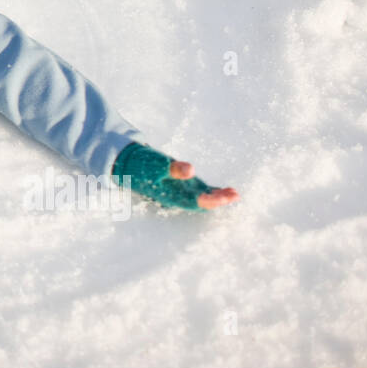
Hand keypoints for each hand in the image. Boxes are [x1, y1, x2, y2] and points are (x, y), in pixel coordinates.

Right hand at [111, 142, 238, 211]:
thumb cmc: (142, 165)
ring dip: (220, 197)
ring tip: (235, 194)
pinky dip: (215, 191)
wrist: (131, 165)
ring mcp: (182, 191)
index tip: (224, 198)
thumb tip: (191, 170)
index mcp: (171, 195)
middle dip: (219, 201)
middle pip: (202, 203)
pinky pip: (202, 191)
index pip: (194, 201)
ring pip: (204, 198)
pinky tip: (227, 190)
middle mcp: (178, 196)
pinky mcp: (184, 185)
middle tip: (235, 196)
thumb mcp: (155, 164)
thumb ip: (173, 168)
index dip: (210, 201)